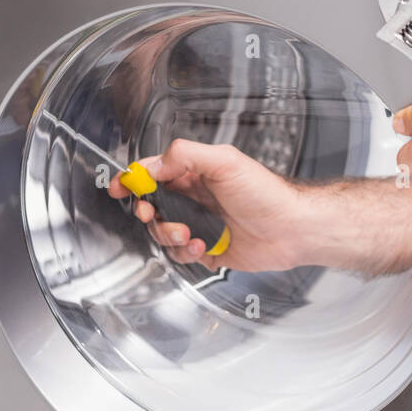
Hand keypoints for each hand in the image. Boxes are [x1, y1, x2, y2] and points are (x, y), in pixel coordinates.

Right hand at [107, 139, 309, 272]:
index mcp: (197, 173)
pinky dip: (187, 251)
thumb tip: (155, 164)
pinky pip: (181, 254)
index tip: (120, 186)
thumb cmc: (267, 193)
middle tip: (153, 213)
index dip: (134, 179)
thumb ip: (186, 156)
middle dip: (148, 211)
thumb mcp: (226, 162)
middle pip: (153, 205)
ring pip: (164, 232)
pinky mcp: (207, 250)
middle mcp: (196, 198)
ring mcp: (201, 224)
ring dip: (169, 234)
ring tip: (189, 232)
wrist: (292, 229)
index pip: (155, 172)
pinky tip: (204, 245)